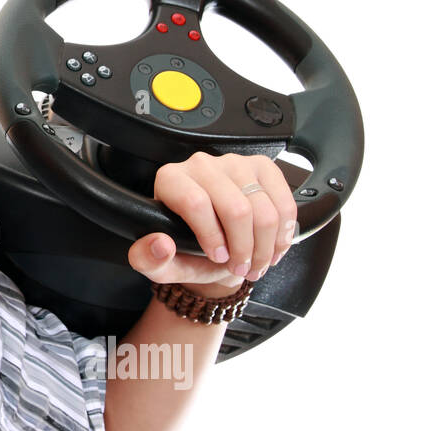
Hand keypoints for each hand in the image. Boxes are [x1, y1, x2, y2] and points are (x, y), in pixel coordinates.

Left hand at [127, 151, 298, 298]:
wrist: (215, 247)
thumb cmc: (186, 252)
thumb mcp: (162, 265)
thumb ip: (148, 259)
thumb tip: (160, 244)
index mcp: (171, 180)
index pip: (196, 202)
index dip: (211, 235)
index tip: (218, 257)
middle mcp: (201, 166)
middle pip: (236, 208)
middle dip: (244, 248)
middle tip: (241, 268)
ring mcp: (234, 163)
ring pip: (263, 208)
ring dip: (265, 246)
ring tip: (256, 263)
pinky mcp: (262, 168)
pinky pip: (283, 203)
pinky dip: (283, 233)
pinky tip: (273, 247)